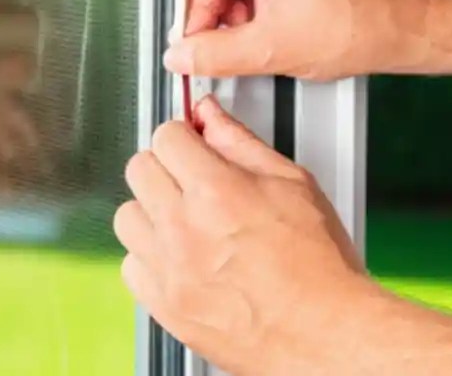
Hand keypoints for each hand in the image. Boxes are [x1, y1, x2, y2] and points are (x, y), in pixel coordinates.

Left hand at [114, 97, 375, 374]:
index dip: (184, 135)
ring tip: (186, 221)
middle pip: (139, 169)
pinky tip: (180, 257)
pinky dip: (149, 257)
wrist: (323, 335)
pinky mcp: (163, 305)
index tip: (193, 144)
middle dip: (166, 166)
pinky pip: (131, 266)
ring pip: (127, 216)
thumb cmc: (319, 267)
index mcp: (216, 191)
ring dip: (152, 211)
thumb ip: (241, 143)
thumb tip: (211, 115)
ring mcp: (168, 269)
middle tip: (192, 180)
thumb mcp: (293, 185)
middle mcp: (183, 229)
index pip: (166, 136)